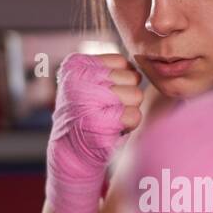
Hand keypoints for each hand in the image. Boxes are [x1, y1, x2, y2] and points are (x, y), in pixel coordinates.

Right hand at [45, 53, 143, 212]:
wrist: (70, 151)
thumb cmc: (87, 113)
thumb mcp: (90, 82)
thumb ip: (112, 69)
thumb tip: (142, 65)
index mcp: (75, 64)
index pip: (121, 61)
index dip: (120, 81)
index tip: (102, 94)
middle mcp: (79, 79)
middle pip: (131, 78)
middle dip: (126, 95)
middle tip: (106, 109)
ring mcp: (88, 100)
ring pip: (136, 95)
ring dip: (129, 109)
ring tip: (110, 118)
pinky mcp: (100, 122)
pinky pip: (135, 115)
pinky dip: (129, 125)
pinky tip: (113, 129)